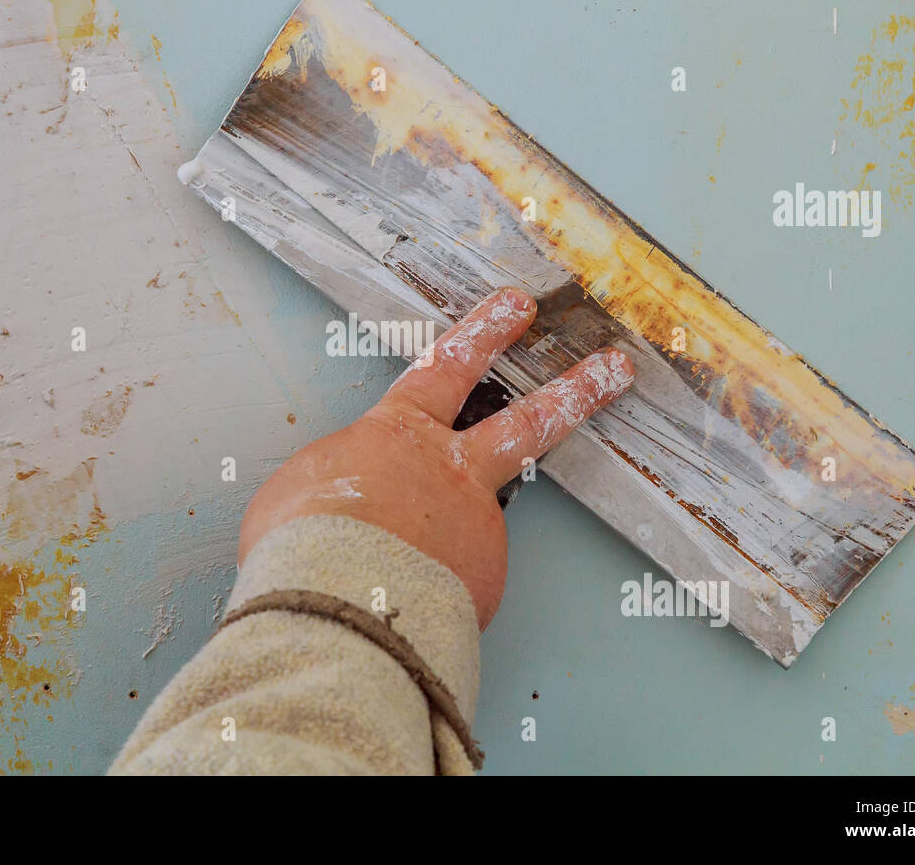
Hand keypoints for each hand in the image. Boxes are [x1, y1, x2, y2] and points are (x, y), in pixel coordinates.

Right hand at [239, 288, 634, 628]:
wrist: (338, 607)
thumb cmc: (304, 541)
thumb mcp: (301, 489)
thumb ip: (340, 481)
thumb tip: (349, 501)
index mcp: (400, 434)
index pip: (449, 366)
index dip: (484, 331)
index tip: (517, 306)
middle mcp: (452, 472)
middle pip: (529, 420)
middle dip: (576, 389)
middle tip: (613, 365)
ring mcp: (477, 525)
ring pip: (489, 516)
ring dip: (466, 537)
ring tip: (410, 569)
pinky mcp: (485, 581)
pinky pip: (457, 584)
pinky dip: (431, 595)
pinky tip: (397, 609)